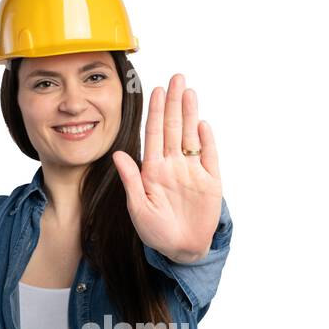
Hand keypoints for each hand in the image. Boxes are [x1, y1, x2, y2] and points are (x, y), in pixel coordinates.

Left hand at [112, 73, 222, 263]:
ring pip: (191, 136)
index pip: (154, 134)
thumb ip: (130, 180)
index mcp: (153, 170)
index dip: (156, 112)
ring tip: (189, 91)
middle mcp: (173, 165)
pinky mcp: (210, 181)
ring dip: (190, 114)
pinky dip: (207, 140)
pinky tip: (203, 124)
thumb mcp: (138, 208)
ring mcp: (192, 171)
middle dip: (174, 102)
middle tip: (177, 77)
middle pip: (174, 128)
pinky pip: (209, 156)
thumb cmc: (157, 232)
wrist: (182, 250)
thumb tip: (118, 154)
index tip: (157, 90)